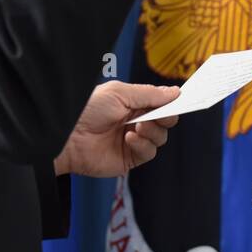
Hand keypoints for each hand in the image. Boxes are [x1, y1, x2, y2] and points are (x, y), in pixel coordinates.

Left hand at [54, 81, 179, 177]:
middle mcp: (135, 121)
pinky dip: (143, 145)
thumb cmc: (88, 110)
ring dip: (153, 131)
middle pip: (165, 121)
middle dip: (166, 117)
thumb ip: (149, 94)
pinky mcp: (129, 159)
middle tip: (160, 114)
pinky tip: (130, 138)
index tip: (183, 101)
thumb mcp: (120, 93)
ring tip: (137, 126)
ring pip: (160, 138)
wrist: (68, 137)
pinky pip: (149, 153)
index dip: (172, 102)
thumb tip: (174, 92)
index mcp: (133, 103)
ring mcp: (133, 141)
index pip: (161, 103)